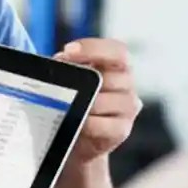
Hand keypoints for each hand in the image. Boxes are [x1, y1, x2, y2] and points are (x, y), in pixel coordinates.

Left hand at [54, 38, 140, 164]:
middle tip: (60, 86)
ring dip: (84, 103)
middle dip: (83, 81)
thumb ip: (70, 68)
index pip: (116, 51)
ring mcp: (128, 108)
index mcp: (117, 66)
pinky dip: (88, 124)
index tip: (68, 51)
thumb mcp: (74, 80)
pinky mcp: (122, 130)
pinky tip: (77, 123)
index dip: (93, 48)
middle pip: (112, 77)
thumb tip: (59, 62)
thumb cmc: (76, 102)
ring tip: (67, 107)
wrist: (79, 139)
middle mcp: (127, 84)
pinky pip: (105, 125)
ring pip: (107, 101)